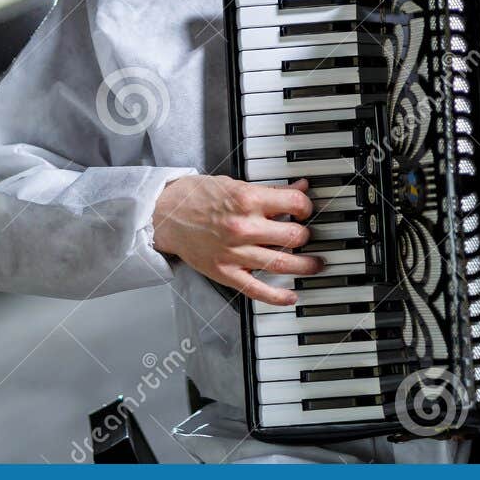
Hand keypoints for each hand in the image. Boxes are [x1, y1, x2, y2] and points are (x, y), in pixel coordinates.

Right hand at [151, 175, 322, 305]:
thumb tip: (300, 188)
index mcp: (247, 199)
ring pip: (282, 263)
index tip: (305, 211)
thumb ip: (270, 190)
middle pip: (294, 236)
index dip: (306, 207)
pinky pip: (256, 289)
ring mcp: (234, 252)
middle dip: (305, 236)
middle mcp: (243, 227)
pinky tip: (291, 296)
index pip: (295, 204)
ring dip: (305, 266)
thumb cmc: (196, 197)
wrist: (164, 214)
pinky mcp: (224, 272)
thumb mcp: (234, 183)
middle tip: (306, 236)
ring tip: (315, 265)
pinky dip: (278, 296)